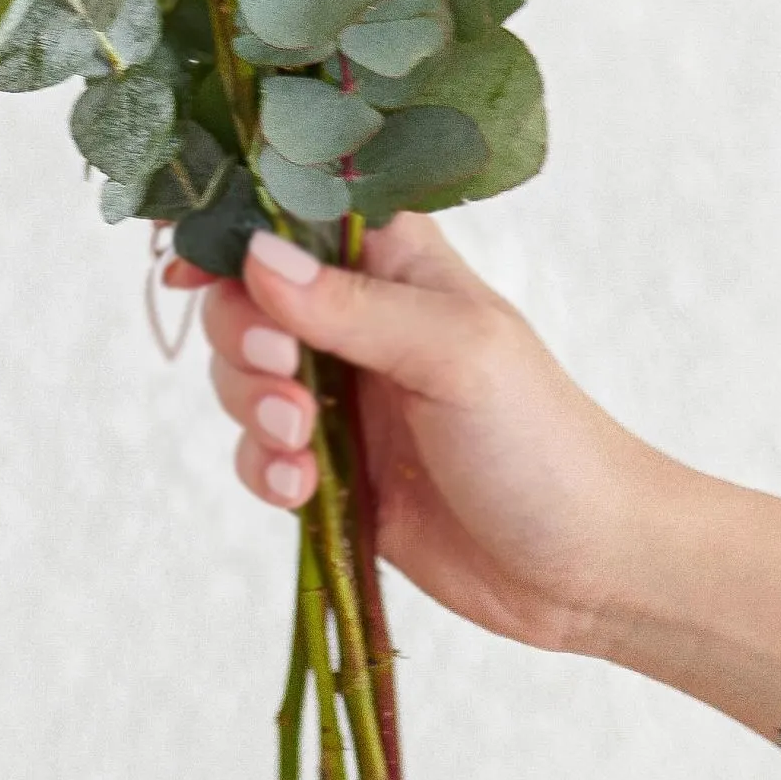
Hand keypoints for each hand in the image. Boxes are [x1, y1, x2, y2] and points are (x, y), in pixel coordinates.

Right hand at [171, 214, 679, 655]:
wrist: (588, 568)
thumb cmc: (544, 440)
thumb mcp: (455, 354)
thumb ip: (350, 307)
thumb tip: (254, 256)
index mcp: (397, 264)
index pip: (295, 212)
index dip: (234, 227)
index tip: (192, 264)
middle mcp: (360, 320)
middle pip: (247, 296)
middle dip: (242, 335)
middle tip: (285, 372)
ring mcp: (346, 397)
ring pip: (243, 377)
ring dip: (252, 407)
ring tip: (303, 443)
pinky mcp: (334, 472)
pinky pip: (260, 455)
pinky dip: (265, 469)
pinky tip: (303, 490)